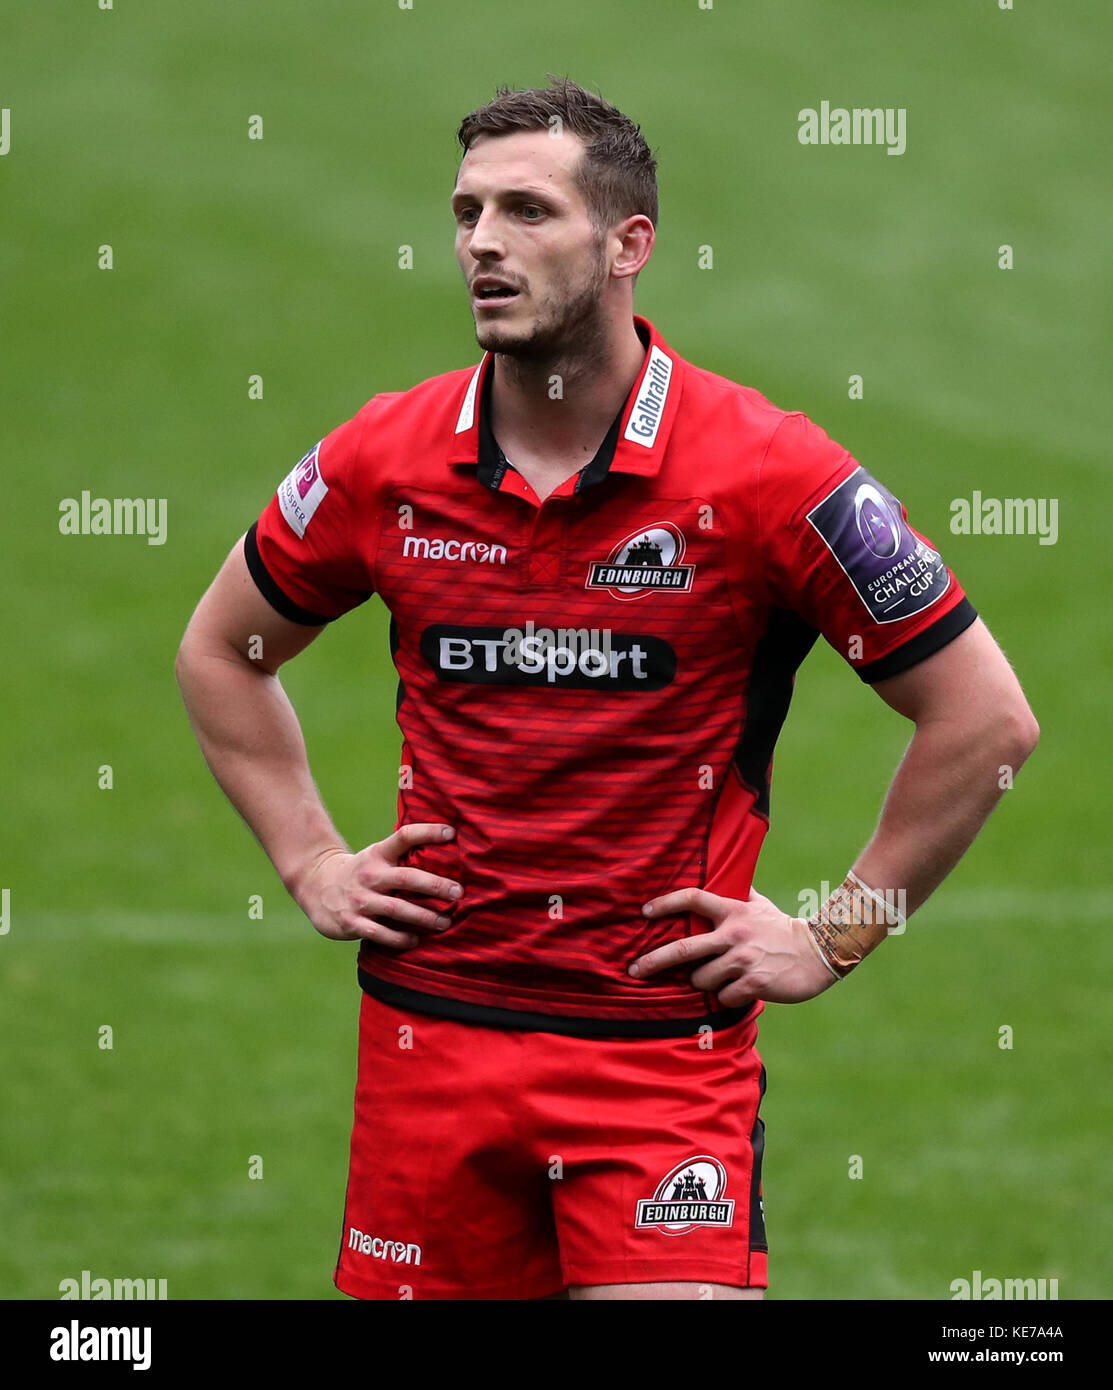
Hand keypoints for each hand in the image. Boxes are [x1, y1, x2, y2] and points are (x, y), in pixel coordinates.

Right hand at [291, 823, 462, 947]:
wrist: (316, 885)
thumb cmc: (362, 872)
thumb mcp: (377, 856)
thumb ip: (404, 856)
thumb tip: (448, 855)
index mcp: (379, 854)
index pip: (404, 836)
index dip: (428, 832)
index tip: (452, 832)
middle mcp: (370, 874)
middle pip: (406, 877)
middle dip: (434, 885)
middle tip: (458, 892)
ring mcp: (360, 899)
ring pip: (396, 908)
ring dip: (423, 917)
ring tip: (444, 922)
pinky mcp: (351, 922)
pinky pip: (378, 932)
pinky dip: (398, 938)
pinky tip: (415, 940)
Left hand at [628, 886, 836, 1006]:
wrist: (820, 953)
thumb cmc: (783, 928)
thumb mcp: (760, 904)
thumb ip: (738, 894)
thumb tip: (723, 874)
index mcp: (733, 911)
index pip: (693, 898)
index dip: (665, 904)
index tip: (644, 912)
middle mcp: (734, 934)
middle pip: (683, 948)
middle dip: (654, 961)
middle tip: (634, 970)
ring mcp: (743, 960)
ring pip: (701, 980)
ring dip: (704, 983)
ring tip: (721, 978)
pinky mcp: (754, 984)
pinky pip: (723, 997)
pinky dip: (727, 997)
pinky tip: (741, 990)